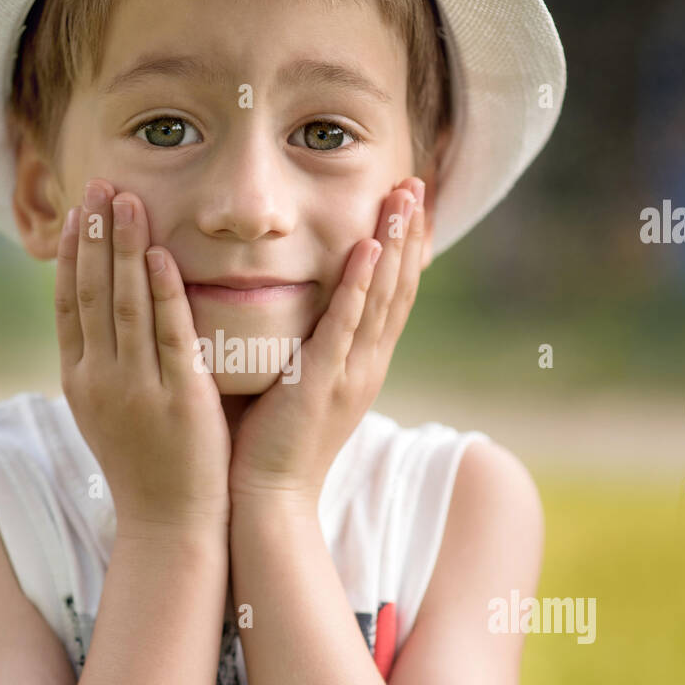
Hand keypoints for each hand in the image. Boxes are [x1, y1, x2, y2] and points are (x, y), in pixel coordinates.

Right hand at [55, 179, 232, 536]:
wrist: (170, 524)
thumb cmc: (147, 466)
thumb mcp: (110, 413)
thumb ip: (106, 364)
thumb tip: (103, 317)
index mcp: (81, 381)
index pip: (69, 305)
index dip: (73, 255)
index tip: (79, 210)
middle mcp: (100, 379)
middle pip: (91, 293)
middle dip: (95, 235)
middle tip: (99, 184)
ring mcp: (137, 388)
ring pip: (126, 304)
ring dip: (125, 248)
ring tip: (126, 200)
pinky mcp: (178, 397)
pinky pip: (169, 334)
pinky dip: (163, 291)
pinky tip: (161, 254)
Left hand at [227, 178, 425, 510]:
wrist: (268, 500)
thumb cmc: (269, 444)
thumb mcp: (295, 384)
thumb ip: (300, 345)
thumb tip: (285, 308)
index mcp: (359, 365)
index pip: (389, 296)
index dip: (402, 250)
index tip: (408, 206)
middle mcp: (365, 365)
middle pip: (397, 287)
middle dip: (408, 234)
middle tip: (416, 183)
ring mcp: (349, 373)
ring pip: (381, 298)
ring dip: (393, 245)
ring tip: (403, 198)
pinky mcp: (323, 383)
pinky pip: (346, 325)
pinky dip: (360, 286)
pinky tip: (368, 249)